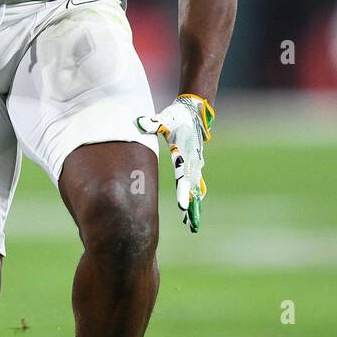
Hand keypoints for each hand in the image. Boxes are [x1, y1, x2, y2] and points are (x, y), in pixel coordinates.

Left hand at [136, 94, 214, 232]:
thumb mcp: (165, 119)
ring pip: (195, 188)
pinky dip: (195, 197)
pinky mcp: (195, 163)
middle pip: (192, 188)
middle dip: (192, 207)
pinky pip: (196, 183)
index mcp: (183, 153)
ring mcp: (195, 162)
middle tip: (191, 225)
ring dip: (195, 206)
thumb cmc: (177, 116)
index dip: (183, 192)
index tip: (182, 207)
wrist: (194, 111)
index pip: (183, 176)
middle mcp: (192, 161)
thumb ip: (153, 123)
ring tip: (193, 224)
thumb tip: (140, 123)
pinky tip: (194, 210)